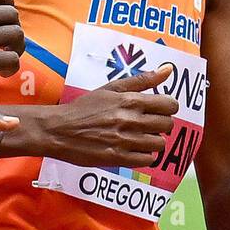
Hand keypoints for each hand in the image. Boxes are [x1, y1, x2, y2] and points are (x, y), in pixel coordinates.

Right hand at [0, 0, 24, 90]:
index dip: (8, 3)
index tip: (4, 15)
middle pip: (13, 15)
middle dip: (12, 27)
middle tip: (5, 41)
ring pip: (18, 35)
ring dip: (17, 47)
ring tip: (7, 55)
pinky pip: (13, 59)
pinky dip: (12, 67)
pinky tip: (2, 72)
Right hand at [48, 65, 178, 167]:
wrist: (59, 130)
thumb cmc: (85, 107)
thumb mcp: (111, 88)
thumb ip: (142, 79)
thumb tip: (169, 69)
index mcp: (130, 100)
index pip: (169, 105)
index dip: (168, 107)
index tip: (159, 109)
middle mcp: (131, 120)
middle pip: (167, 125)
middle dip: (162, 124)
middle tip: (150, 124)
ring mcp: (125, 141)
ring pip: (160, 144)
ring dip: (153, 141)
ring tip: (141, 137)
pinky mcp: (119, 158)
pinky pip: (147, 160)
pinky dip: (145, 156)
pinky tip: (134, 150)